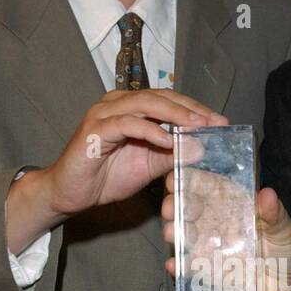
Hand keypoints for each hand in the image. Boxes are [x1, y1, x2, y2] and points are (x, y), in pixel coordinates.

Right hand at [5, 90, 226, 253]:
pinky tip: (168, 141)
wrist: (70, 194)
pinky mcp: (94, 130)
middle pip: (161, 96)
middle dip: (191, 109)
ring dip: (174, 115)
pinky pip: (127, 124)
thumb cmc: (105, 177)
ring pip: (145, 104)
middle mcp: (116, 104)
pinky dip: (149, 131)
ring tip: (197, 127)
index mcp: (130, 108)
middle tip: (215, 122)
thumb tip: (201, 147)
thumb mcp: (148, 166)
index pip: (168, 100)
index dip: (195, 109)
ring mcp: (104, 114)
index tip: (220, 123)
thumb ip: (172, 154)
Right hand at [161, 175, 290, 290]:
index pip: (208, 187)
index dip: (191, 181)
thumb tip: (267, 195)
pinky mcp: (208, 270)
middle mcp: (216, 222)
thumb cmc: (285, 249)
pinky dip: (180, 266)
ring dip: (175, 233)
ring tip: (172, 233)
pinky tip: (174, 265)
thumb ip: (274, 215)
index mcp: (233, 204)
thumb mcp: (283, 228)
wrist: (287, 287)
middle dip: (176, 205)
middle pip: (190, 209)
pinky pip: (191, 267)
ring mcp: (209, 246)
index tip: (177, 178)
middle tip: (171, 208)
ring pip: (185, 235)